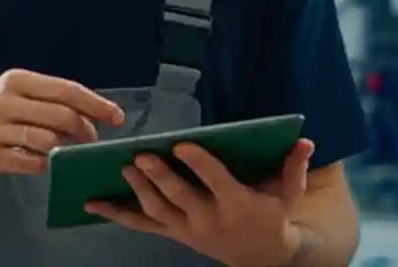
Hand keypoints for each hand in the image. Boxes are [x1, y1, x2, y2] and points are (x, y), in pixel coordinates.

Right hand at [0, 68, 124, 179]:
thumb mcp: (17, 94)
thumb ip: (49, 101)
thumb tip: (94, 114)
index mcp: (17, 80)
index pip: (66, 89)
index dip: (96, 104)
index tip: (117, 117)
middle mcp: (5, 101)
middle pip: (61, 115)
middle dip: (85, 130)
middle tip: (92, 142)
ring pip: (48, 140)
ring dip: (67, 149)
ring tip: (71, 152)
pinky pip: (31, 162)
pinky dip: (47, 164)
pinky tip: (49, 163)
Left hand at [86, 138, 315, 266]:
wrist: (260, 255)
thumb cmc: (273, 214)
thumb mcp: (289, 194)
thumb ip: (295, 168)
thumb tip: (306, 141)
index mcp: (235, 203)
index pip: (215, 181)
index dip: (199, 163)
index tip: (183, 143)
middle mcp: (208, 218)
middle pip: (179, 197)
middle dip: (159, 177)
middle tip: (141, 156)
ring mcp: (187, 228)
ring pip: (157, 211)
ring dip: (138, 191)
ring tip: (123, 170)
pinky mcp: (173, 233)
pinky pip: (140, 225)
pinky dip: (115, 214)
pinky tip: (91, 202)